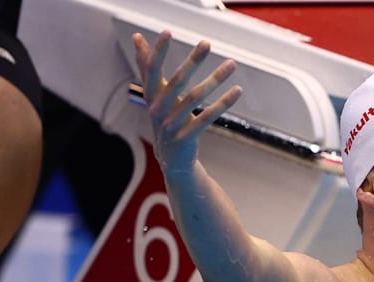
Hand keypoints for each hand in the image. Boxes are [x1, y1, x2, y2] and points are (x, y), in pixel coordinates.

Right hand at [132, 31, 241, 172]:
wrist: (172, 158)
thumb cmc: (166, 118)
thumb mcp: (155, 94)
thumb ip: (147, 66)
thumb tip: (136, 37)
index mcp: (151, 95)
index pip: (151, 69)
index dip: (157, 51)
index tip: (167, 32)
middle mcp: (158, 109)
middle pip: (176, 81)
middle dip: (192, 60)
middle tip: (206, 43)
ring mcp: (172, 124)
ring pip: (195, 97)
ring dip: (215, 79)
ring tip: (232, 63)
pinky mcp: (187, 137)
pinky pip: (207, 117)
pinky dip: (223, 102)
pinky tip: (237, 90)